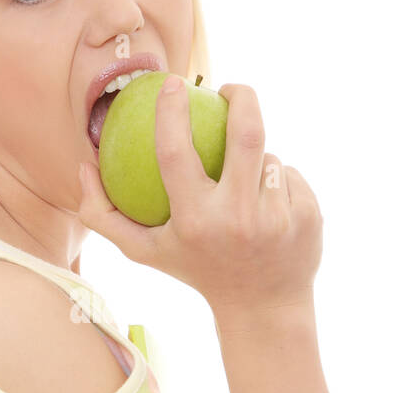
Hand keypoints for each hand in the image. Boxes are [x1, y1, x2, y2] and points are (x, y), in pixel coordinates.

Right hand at [78, 77, 322, 316]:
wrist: (262, 308)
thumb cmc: (196, 270)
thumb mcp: (145, 252)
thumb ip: (103, 214)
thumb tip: (84, 164)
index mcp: (193, 221)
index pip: (176, 152)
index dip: (172, 111)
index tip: (172, 84)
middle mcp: (237, 218)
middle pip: (246, 132)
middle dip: (240, 96)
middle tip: (228, 89)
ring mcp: (278, 218)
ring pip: (268, 156)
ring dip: (256, 159)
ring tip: (245, 184)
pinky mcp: (308, 217)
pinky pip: (289, 176)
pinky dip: (277, 182)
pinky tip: (271, 206)